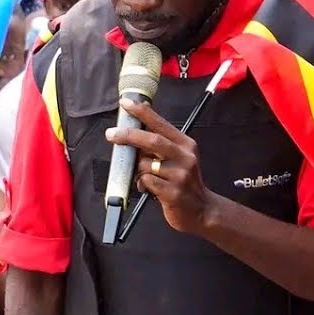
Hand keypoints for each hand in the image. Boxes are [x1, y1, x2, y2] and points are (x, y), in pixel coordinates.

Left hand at [106, 98, 213, 233]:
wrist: (202, 210)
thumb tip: (132, 134)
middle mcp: (185, 157)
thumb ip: (159, 146)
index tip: (126, 103)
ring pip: (145, 165)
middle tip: (111, 134)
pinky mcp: (172, 193)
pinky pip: (146, 182)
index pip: (160, 123)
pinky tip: (148, 189)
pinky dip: (141, 184)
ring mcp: (180, 175)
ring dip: (137, 170)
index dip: (142, 112)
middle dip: (128, 135)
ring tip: (142, 177)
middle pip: (152, 140)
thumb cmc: (184, 182)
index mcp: (185, 144)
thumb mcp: (178, 159)